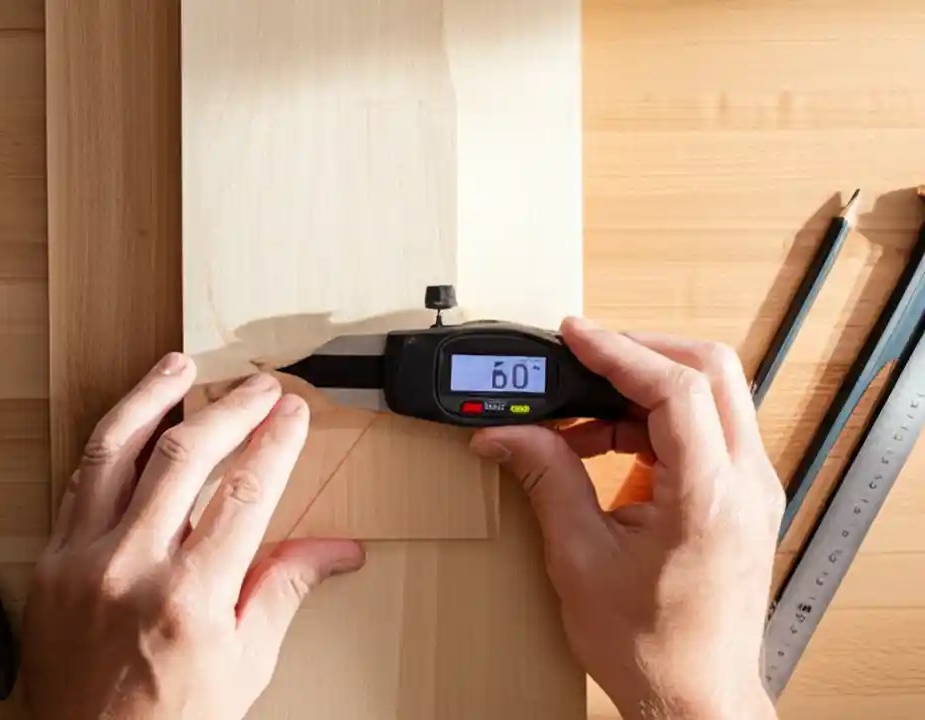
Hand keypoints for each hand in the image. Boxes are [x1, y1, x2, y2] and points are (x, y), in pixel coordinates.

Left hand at [23, 353, 364, 719]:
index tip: (292, 414)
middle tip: (257, 388)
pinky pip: (79, 483)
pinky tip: (130, 421)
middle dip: (229, 410)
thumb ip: (283, 589)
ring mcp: (81, 561)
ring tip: (177, 366)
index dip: (275, 443)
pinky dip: (109, 444)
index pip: (245, 492)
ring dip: (150, 398)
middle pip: (185, 456)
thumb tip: (337, 549)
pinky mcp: (50, 564)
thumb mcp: (245, 664)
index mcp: (190, 598)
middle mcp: (130, 569)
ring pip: (115, 451)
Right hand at [472, 318, 782, 719]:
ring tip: (580, 419)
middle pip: (710, 370)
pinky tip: (606, 445)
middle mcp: (746, 483)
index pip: (676, 388)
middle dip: (639, 353)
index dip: (619, 351)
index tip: (575, 335)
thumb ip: (546, 479)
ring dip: (643, 390)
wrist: (694, 696)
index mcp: (710, 497)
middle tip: (582, 358)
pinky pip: (706, 429)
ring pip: (710, 395)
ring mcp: (752, 488)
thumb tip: (507, 434)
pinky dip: (653, 422)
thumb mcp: (579, 558)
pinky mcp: (742, 497)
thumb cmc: (650, 647)